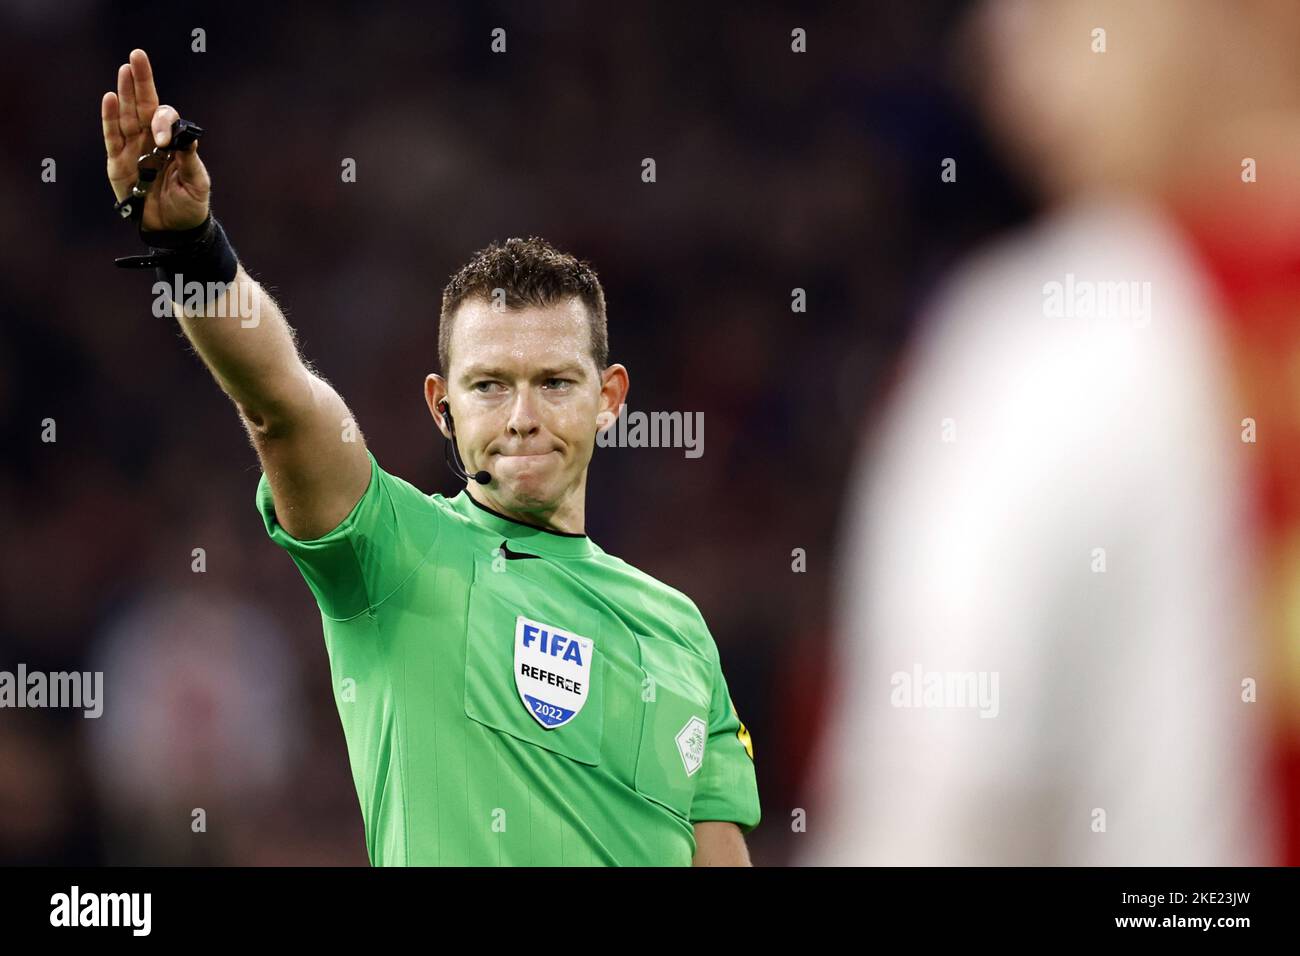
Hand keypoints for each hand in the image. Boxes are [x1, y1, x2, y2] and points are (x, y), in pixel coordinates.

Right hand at [101, 49, 210, 231]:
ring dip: (124, 93)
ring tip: (124, 70)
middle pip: (144, 107)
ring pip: (126, 116)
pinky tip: (110, 98)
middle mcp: (150, 141)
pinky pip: (112, 138)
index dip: (164, 122)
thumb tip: (185, 137)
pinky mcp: (117, 164)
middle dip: (140, 82)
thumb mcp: (197, 184)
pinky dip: (109, 119)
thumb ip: (190, 160)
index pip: (166, 118)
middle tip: (137, 56)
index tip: (163, 138)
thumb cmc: (189, 206)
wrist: (174, 231)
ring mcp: (132, 150)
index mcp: (172, 143)